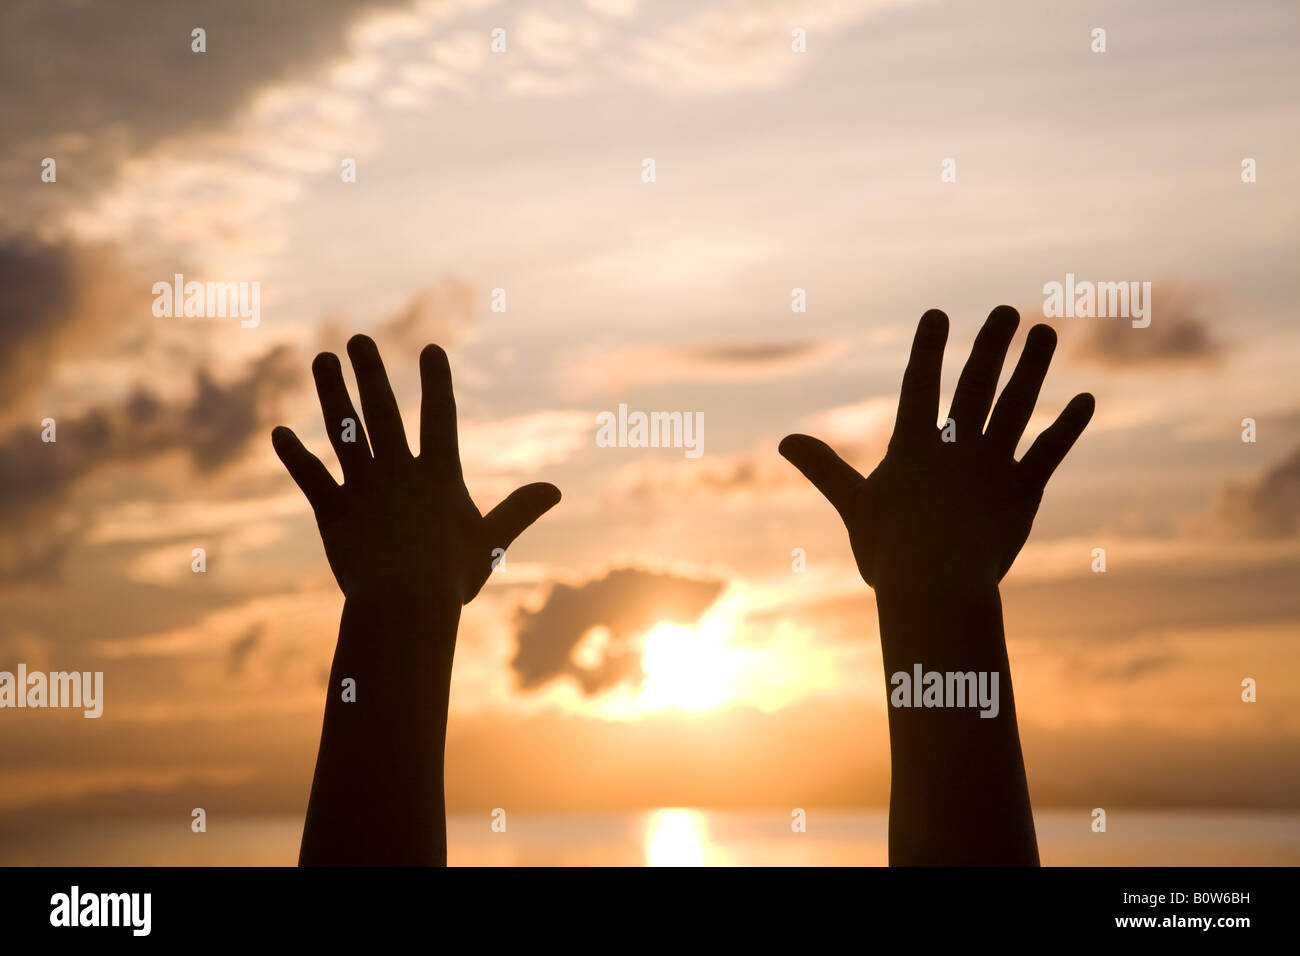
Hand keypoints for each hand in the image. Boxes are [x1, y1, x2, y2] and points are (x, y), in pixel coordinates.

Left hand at [271, 335, 559, 604]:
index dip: (436, 381)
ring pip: (344, 431)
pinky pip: (309, 477)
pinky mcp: (332, 511)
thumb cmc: (452, 578)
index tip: (430, 348)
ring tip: (322, 359)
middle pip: (382, 411)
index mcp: (438, 475)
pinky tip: (280, 432)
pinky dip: (293, 455)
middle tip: (358, 340)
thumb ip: (520, 509)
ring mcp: (363, 488)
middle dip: (371, 371)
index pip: (440, 417)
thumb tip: (555, 490)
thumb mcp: (492, 541)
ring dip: (332, 393)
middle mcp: (398, 472)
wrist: (405, 605)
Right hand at [780, 306, 1092, 595]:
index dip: (928, 349)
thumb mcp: (852, 505)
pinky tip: (1086, 399)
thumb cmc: (890, 553)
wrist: (938, 588)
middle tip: (1006, 310)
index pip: (919, 387)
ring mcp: (992, 468)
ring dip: (1032, 369)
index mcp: (913, 449)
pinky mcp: (1022, 494)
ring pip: (1016, 407)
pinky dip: (1068, 426)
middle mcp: (956, 448)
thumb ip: (824, 468)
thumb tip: (784, 441)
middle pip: (976, 386)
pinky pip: (1049, 452)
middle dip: (990, 345)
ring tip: (1045, 334)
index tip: (938, 314)